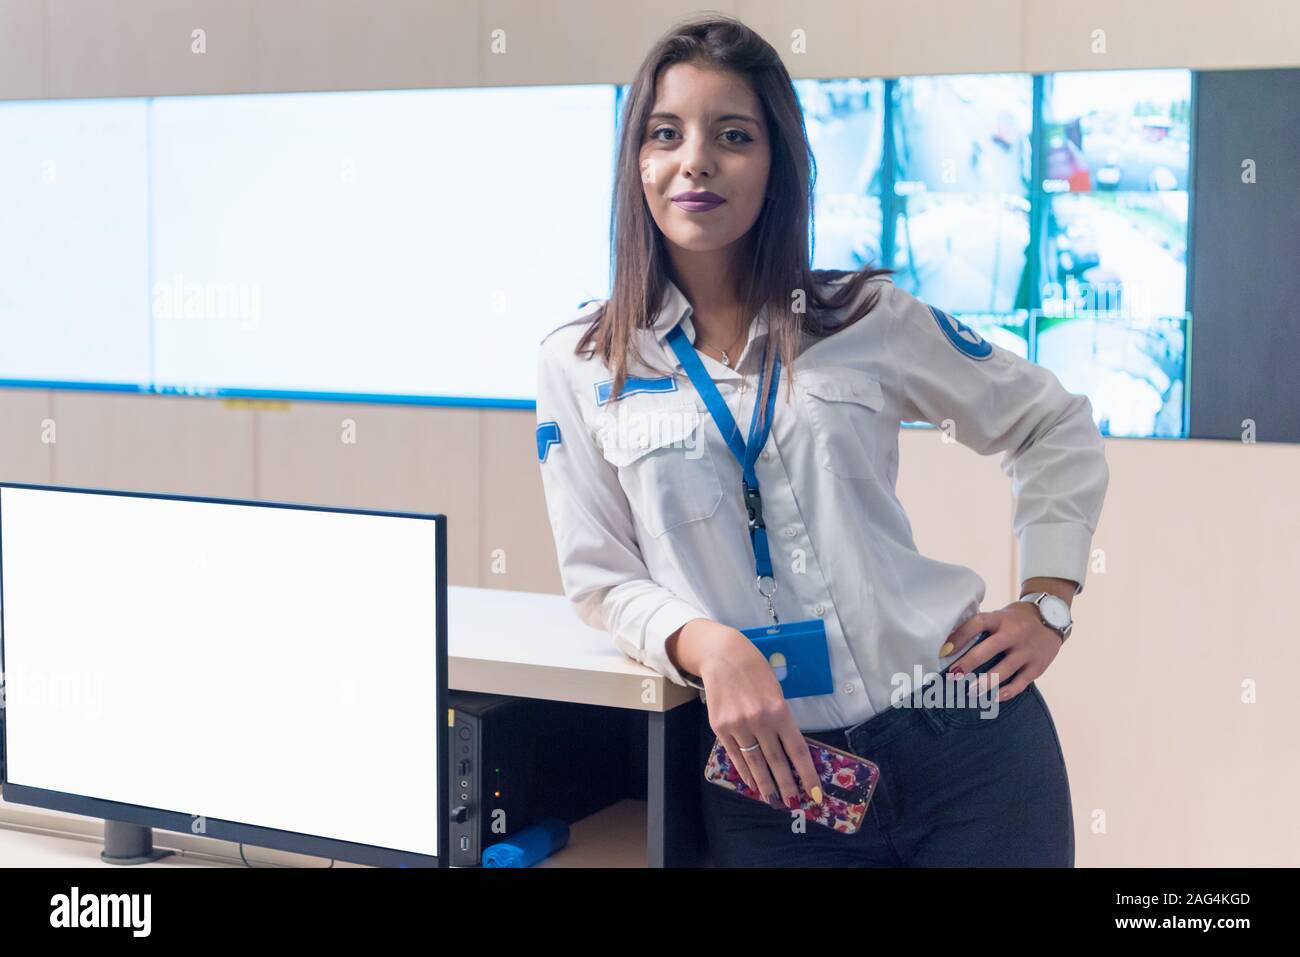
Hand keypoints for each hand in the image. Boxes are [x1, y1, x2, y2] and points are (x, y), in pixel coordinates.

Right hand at [689, 622, 824, 811]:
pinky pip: (735, 755)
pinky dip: (745, 771)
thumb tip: (787, 749)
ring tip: (774, 799)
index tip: (816, 793)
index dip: (808, 775)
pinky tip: (752, 782)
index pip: (798, 751)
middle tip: (794, 804)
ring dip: (766, 785)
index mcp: (779, 711)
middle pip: (777, 762)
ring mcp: (738, 725)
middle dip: (787, 786)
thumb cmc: (755, 670)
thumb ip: (781, 719)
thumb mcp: (776, 691)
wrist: (722, 655)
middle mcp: (759, 721)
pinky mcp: (720, 727)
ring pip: (755, 763)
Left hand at [937, 602, 1063, 703]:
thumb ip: (981, 629)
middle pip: (990, 648)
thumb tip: (949, 647)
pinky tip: (994, 698)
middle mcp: (1014, 633)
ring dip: (986, 682)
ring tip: (971, 692)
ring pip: (1005, 669)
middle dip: (969, 663)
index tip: (944, 650)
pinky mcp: (1037, 666)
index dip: (960, 636)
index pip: (977, 624)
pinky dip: (1007, 692)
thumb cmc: (1015, 620)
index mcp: (1000, 619)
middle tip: (953, 675)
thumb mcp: (999, 617)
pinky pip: (1021, 682)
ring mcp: (1027, 651)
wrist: (1052, 618)